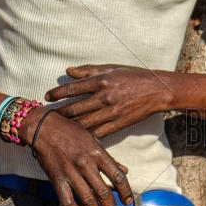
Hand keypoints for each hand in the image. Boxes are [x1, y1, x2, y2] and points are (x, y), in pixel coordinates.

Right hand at [17, 104, 132, 205]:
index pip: (117, 176)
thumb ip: (109, 158)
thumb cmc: (70, 131)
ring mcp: (71, 172)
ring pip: (87, 199)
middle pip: (104, 192)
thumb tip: (124, 171)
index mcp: (97, 153)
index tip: (128, 201)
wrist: (43, 127)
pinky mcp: (57, 178)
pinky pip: (66, 200)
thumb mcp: (93, 140)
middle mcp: (86, 164)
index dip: (125, 191)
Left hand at [44, 65, 174, 136]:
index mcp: (102, 81)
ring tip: (57, 127)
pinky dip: (86, 135)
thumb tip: (68, 70)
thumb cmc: (134, 76)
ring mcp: (112, 112)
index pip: (74, 88)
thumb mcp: (112, 68)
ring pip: (84, 122)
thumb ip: (89, 70)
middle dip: (59, 112)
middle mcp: (105, 97)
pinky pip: (99, 133)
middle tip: (47, 116)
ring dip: (69, 125)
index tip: (47, 97)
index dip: (58, 93)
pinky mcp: (119, 124)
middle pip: (76, 108)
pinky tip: (76, 137)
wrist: (158, 91)